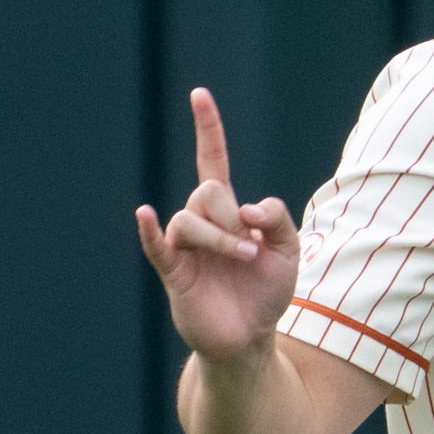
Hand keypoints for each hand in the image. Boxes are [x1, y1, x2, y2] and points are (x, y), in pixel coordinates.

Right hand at [135, 88, 299, 362]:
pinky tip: (144, 214)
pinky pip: (157, 245)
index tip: (199, 95)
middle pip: (206, 190)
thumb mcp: (289, 251)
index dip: (208, 129)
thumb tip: (247, 207)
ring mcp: (185, 247)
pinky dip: (149, 230)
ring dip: (222, 237)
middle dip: (232, 214)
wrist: (251, 338)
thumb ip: (278, 219)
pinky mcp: (174, 273)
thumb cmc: (266, 293)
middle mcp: (201, 223)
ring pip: (190, 218)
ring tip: (246, 258)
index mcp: (228, 212)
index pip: (213, 160)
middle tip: (252, 248)